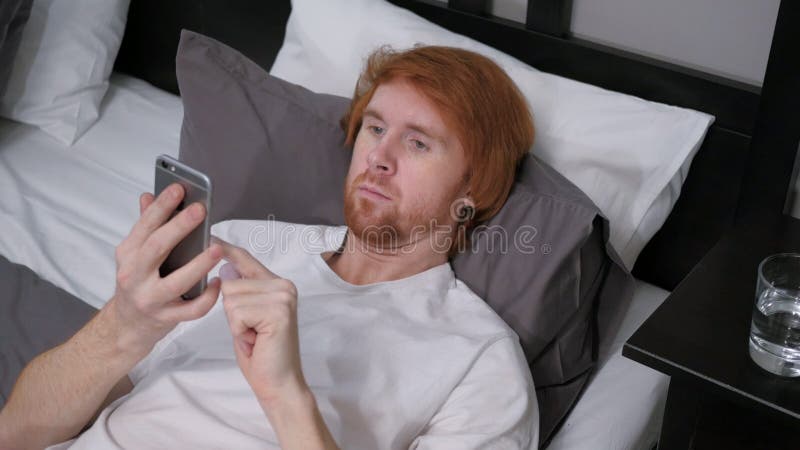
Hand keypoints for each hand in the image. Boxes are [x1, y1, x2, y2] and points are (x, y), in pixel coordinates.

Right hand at [110, 184, 222, 355]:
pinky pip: (191, 309)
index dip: (161, 206)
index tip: (178, 188)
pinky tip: (217, 282)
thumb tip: (149, 196)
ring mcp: (150, 299)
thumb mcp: (134, 255)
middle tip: (200, 210)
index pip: (145, 226)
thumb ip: (145, 227)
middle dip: (179, 227)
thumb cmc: (137, 284)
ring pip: (176, 283)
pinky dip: (207, 297)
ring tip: (217, 248)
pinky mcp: (166, 318)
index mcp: (128, 255)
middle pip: (156, 248)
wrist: (127, 325)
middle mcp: (135, 276)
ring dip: (199, 264)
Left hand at [214, 236, 307, 406]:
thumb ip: (240, 292)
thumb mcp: (243, 317)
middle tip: (250, 331)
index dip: (225, 249)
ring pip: (231, 297)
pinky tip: (255, 339)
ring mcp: (283, 297)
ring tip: (253, 335)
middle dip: (232, 312)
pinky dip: (239, 330)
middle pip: (231, 283)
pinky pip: (237, 312)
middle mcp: (283, 286)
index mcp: (276, 284)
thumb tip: (224, 270)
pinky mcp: (278, 311)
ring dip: (235, 323)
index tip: (209, 237)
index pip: (246, 259)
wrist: (277, 382)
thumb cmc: (260, 353)